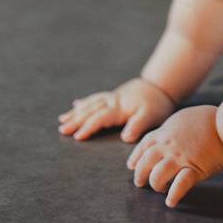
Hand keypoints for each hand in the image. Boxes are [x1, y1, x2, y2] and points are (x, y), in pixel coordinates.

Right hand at [58, 77, 174, 141]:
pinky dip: (84, 102)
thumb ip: (138, 125)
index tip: (77, 136)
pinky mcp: (113, 96)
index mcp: (119, 108)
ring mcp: (111, 98)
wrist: (161, 85)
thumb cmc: (157, 104)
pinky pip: (95, 98)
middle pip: (90, 111)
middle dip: (75, 120)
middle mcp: (112, 102)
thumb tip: (125, 138)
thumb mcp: (151, 116)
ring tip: (62, 120)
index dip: (88, 127)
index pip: (100, 118)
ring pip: (89, 104)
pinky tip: (76, 105)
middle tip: (62, 129)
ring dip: (76, 112)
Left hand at [126, 105, 222, 208]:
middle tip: (139, 182)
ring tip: (159, 190)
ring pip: (158, 176)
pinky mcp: (194, 169)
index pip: (144, 145)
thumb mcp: (185, 117)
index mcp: (166, 131)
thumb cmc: (211, 119)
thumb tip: (168, 133)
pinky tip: (171, 202)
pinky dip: (173, 196)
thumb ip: (173, 127)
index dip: (135, 157)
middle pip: (146, 162)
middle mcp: (169, 145)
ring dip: (155, 185)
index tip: (131, 165)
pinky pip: (179, 186)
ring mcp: (181, 158)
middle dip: (140, 174)